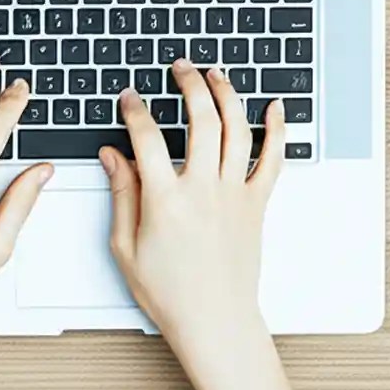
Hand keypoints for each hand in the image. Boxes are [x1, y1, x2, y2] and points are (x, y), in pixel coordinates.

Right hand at [100, 58, 285, 343]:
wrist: (215, 321)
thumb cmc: (170, 293)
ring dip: (227, 94)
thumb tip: (112, 155)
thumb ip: (122, 194)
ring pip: (237, 129)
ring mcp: (235, 195)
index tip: (129, 97)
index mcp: (165, 200)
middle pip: (201, 120)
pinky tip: (275, 107)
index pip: (147, 138)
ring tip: (215, 73)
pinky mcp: (257, 205)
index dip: (135, 111)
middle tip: (180, 68)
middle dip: (189, 85)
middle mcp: (204, 190)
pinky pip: (273, 160)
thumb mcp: (126, 246)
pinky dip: (277, 130)